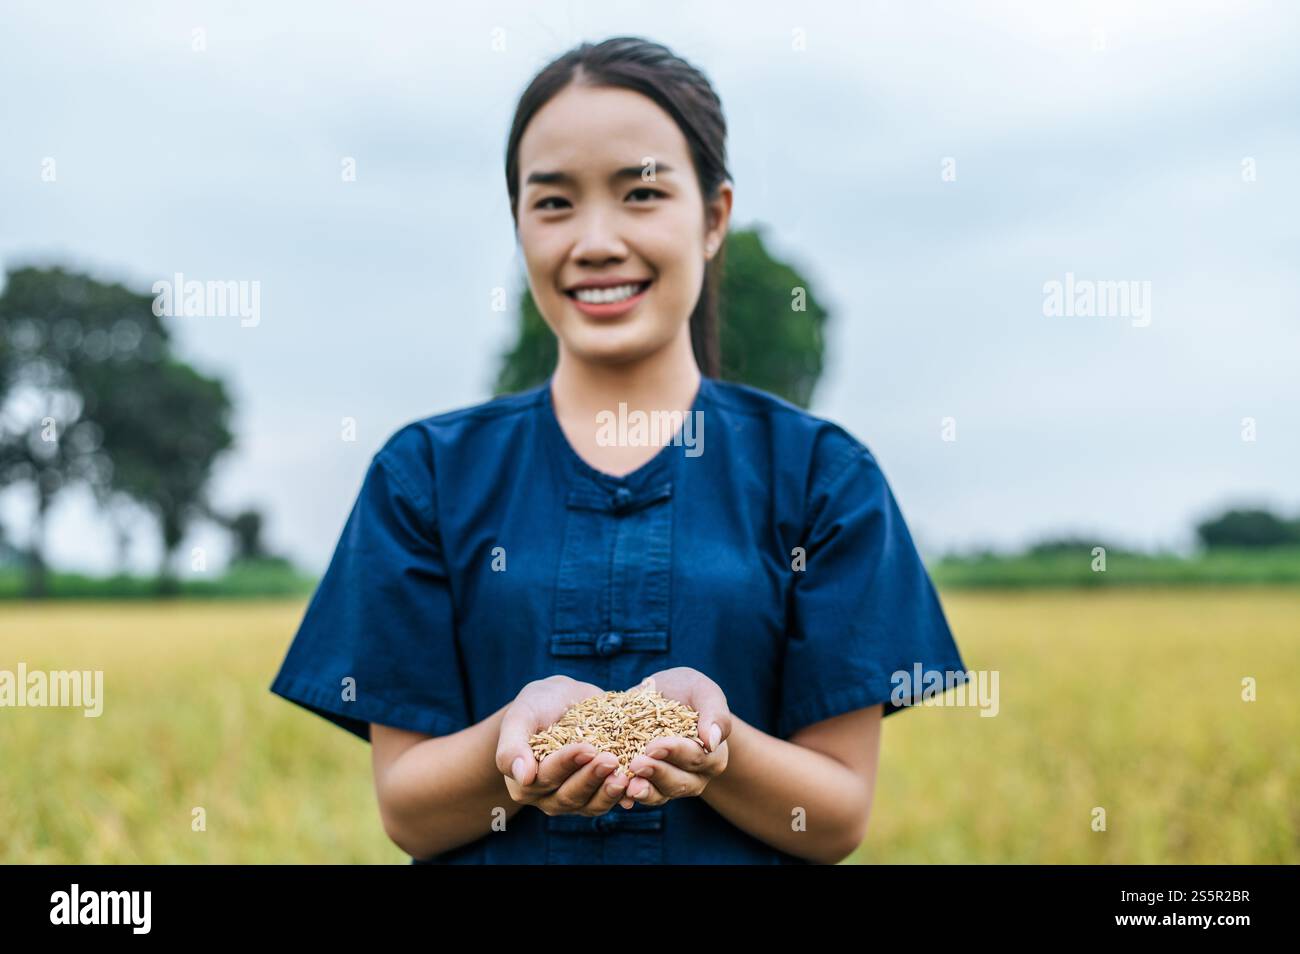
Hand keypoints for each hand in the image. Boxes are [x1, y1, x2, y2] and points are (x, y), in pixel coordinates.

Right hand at [495, 675, 632, 815]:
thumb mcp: (521, 716)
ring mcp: (575, 798)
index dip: (566, 764)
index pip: (545, 777)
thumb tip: (522, 776)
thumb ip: (512, 746)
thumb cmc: (537, 706)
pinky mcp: (598, 794)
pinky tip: (638, 785)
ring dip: (609, 792)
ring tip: (625, 775)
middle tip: (610, 759)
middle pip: (569, 795)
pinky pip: (612, 801)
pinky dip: (625, 795)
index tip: (586, 747)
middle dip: (591, 778)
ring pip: (592, 804)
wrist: (564, 701)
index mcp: (524, 781)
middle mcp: (548, 796)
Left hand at [620, 668, 731, 808]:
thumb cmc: (687, 690)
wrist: (662, 696)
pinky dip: (627, 796)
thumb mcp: (702, 691)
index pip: (695, 757)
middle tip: (636, 764)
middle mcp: (695, 776)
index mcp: (713, 756)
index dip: (674, 753)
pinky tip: (617, 794)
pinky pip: (639, 796)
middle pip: (678, 782)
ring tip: (627, 785)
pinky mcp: (649, 786)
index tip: (653, 746)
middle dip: (656, 773)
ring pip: (660, 795)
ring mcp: (670, 784)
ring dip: (643, 791)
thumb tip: (712, 742)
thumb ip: (714, 714)